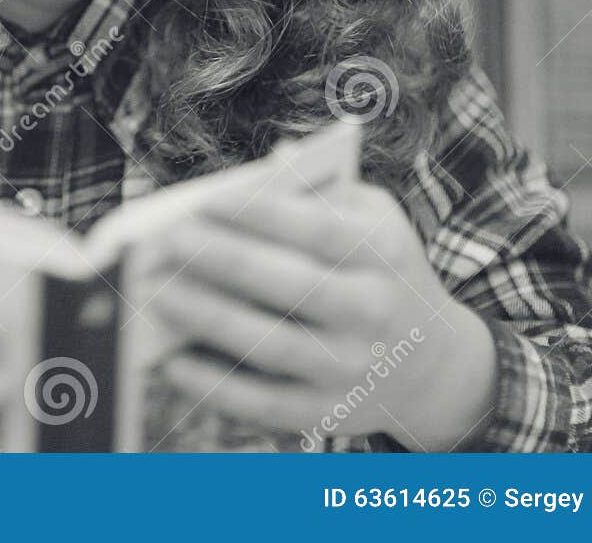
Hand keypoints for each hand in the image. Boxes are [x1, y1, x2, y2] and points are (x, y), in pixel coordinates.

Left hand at [140, 179, 496, 450]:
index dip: (260, 215)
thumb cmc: (376, 267)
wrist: (434, 363)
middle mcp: (372, 311)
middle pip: (289, 285)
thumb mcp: (370, 216)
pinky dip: (214, 386)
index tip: (204, 201)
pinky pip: (264, 403)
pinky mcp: (328, 412)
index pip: (318, 229)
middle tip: (166, 243)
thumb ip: (317, 191)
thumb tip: (252, 178)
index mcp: (382, 252)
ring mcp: (351, 367)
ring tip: (157, 293)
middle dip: (222, 261)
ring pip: (271, 346)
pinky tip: (172, 362)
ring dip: (208, 319)